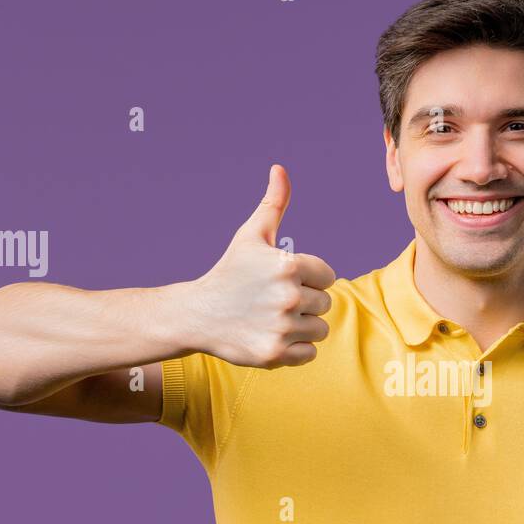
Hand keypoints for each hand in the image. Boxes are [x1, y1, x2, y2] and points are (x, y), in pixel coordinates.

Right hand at [185, 164, 334, 368]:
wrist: (197, 314)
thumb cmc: (229, 272)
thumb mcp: (251, 236)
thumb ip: (273, 204)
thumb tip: (280, 169)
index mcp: (288, 266)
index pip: (327, 276)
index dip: (309, 278)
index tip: (284, 281)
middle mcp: (288, 297)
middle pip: (325, 303)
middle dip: (304, 303)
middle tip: (273, 302)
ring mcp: (282, 327)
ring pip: (319, 329)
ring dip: (302, 327)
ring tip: (273, 319)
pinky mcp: (275, 354)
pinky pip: (310, 353)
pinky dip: (295, 349)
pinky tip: (271, 336)